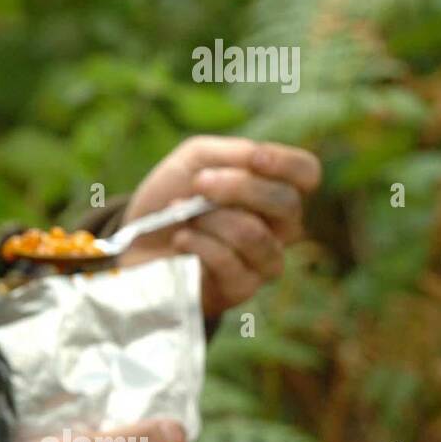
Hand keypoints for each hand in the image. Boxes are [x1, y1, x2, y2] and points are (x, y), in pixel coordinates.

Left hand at [119, 136, 321, 315]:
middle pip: (285, 203)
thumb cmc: (170, 197)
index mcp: (273, 190)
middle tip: (198, 183)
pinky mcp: (240, 289)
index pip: (306, 173)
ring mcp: (263, 261)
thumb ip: (231, 152)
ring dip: (210, 218)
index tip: (253, 158)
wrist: (135, 241)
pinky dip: (197, 243)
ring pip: (253, 234)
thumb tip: (257, 158)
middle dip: (237, 187)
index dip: (286, 163)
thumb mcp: (194, 160)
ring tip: (182, 214)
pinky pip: (229, 262)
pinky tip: (180, 239)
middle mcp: (279, 227)